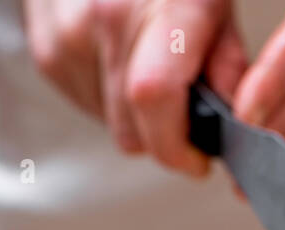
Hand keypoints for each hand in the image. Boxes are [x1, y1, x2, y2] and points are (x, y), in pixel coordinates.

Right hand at [24, 0, 246, 175]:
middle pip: (133, 129)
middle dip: (165, 136)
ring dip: (138, 118)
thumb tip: (236, 122)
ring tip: (151, 69)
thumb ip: (229, 63)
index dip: (178, 146)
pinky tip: (122, 60)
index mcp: (160, 4)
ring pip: (113, 125)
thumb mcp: (214, 3)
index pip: (155, 97)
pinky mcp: (48, 52)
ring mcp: (69, 35)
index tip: (198, 160)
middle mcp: (106, 17)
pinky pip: (90, 106)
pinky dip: (112, 99)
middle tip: (185, 109)